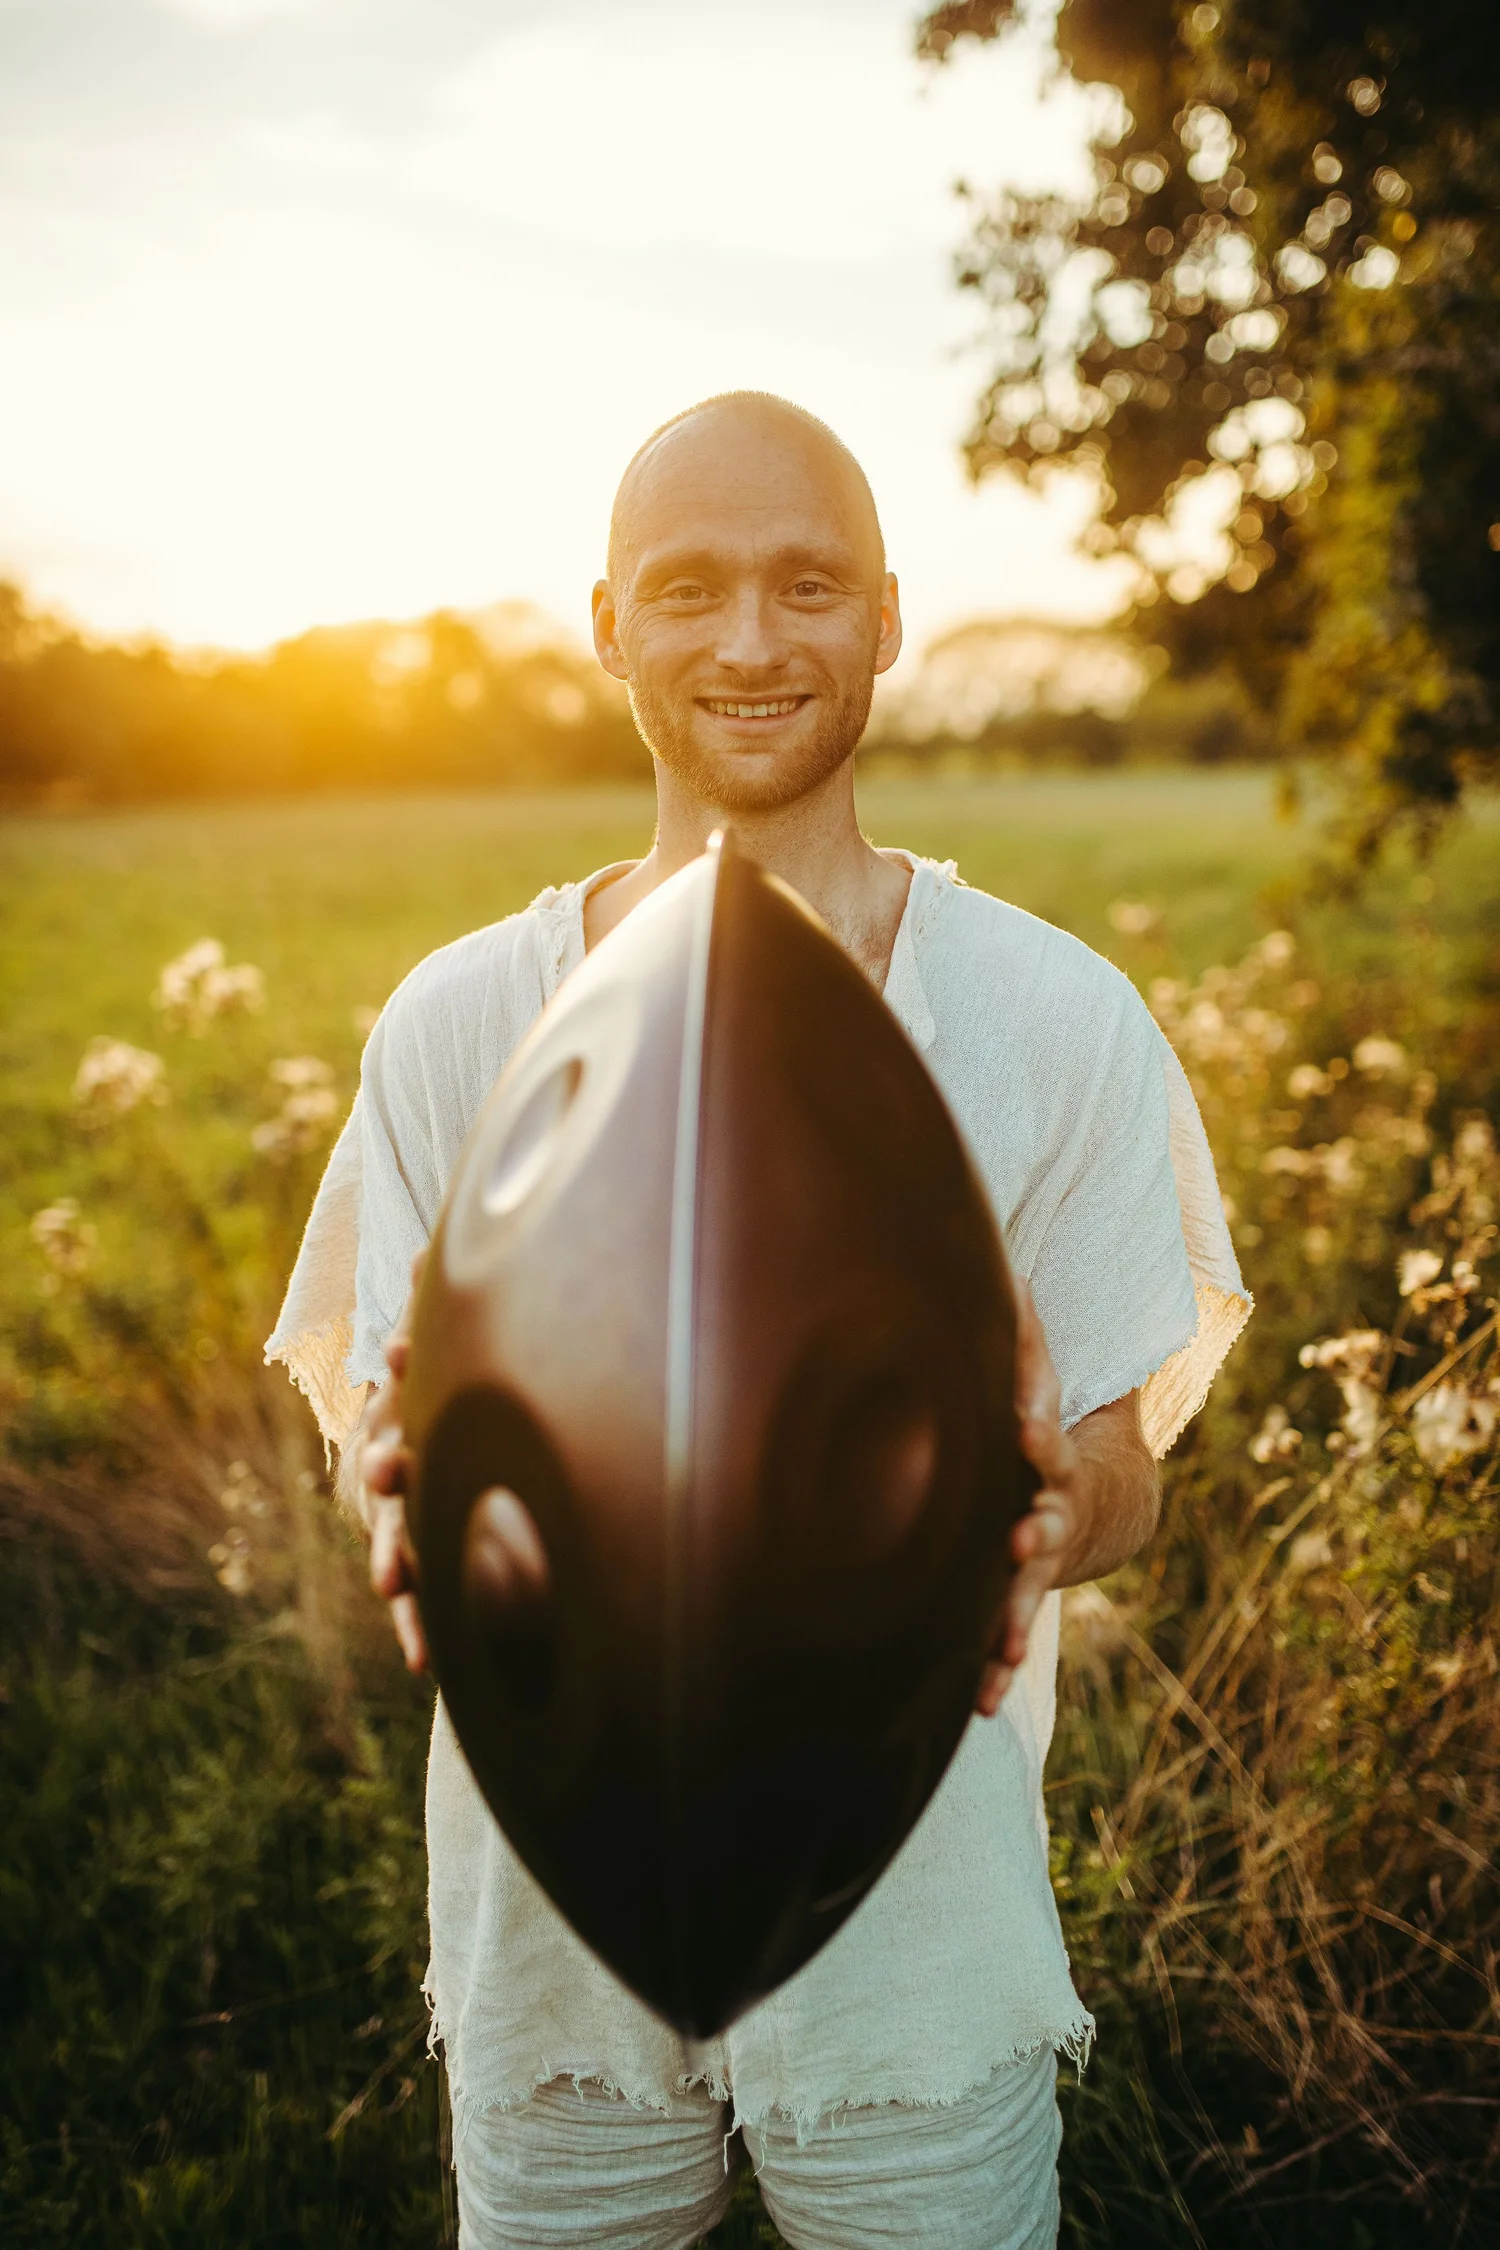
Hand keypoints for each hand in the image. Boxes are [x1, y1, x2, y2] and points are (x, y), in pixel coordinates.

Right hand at [355, 1251, 428, 1673]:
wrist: (415, 1436)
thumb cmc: (439, 1385)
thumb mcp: (436, 1349)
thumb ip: (430, 1309)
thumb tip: (434, 1249)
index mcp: (403, 1419)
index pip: (395, 1415)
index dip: (396, 1411)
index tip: (394, 1406)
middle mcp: (395, 1471)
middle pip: (388, 1488)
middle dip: (390, 1506)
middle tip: (390, 1518)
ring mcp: (403, 1519)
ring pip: (397, 1549)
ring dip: (399, 1575)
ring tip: (396, 1597)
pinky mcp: (422, 1561)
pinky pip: (422, 1600)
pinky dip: (421, 1629)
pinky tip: (429, 1664)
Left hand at [975, 1280, 1081, 1717]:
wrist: (1102, 1500)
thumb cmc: (1042, 1424)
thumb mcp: (1038, 1373)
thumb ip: (1018, 1329)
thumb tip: (994, 1256)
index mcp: (1047, 1456)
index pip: (1046, 1438)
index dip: (1037, 1432)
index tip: (1025, 1428)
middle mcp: (1049, 1511)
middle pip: (1047, 1519)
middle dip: (1036, 1528)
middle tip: (1024, 1533)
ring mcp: (1036, 1560)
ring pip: (1027, 1589)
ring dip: (1015, 1611)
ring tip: (1003, 1641)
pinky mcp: (1015, 1596)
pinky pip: (1003, 1637)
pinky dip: (993, 1668)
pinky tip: (978, 1703)